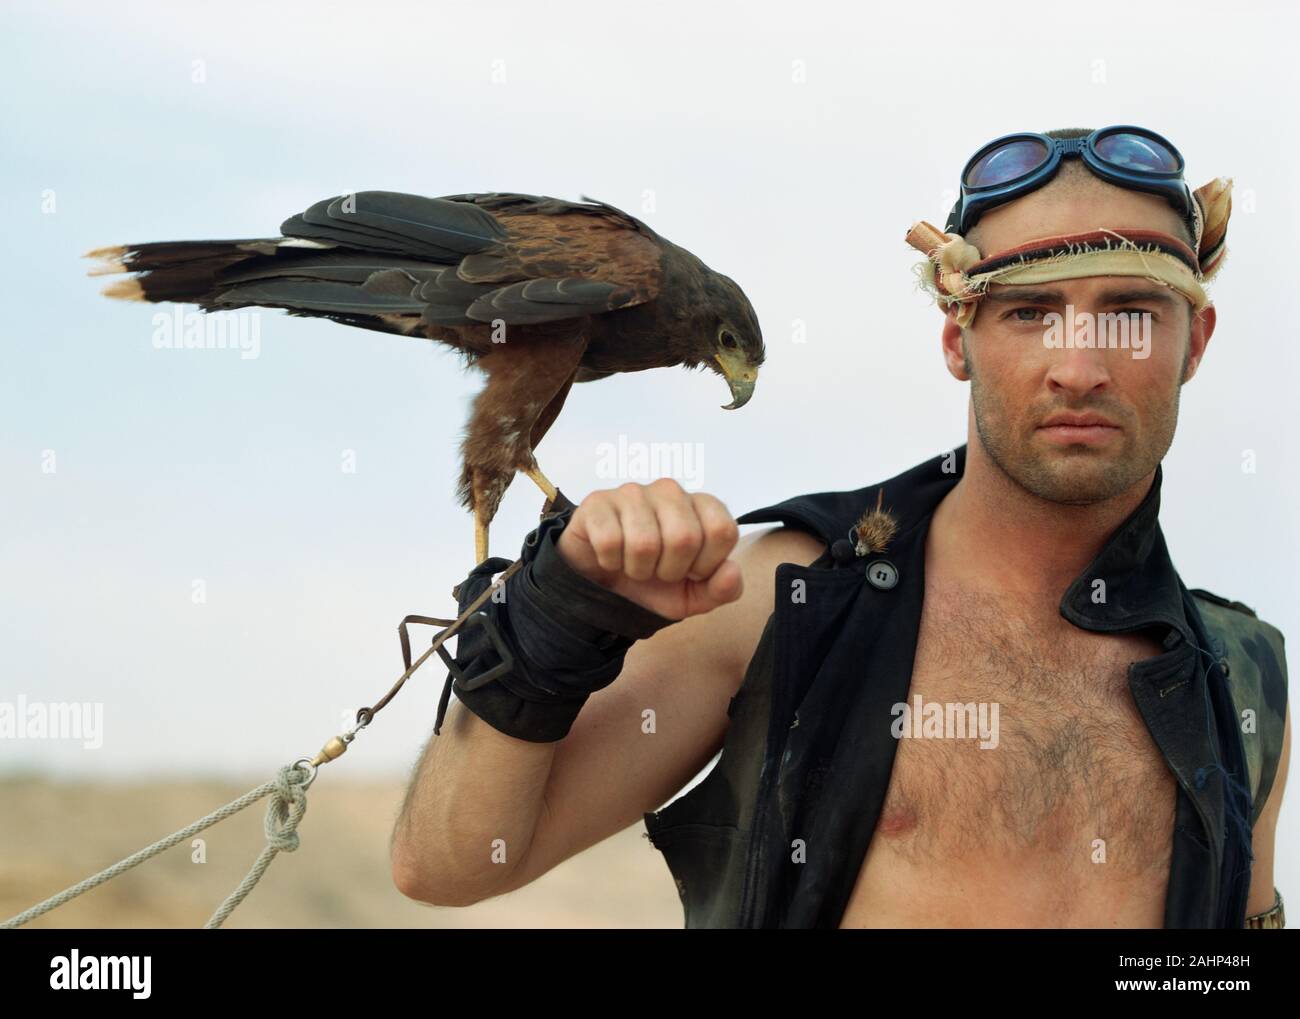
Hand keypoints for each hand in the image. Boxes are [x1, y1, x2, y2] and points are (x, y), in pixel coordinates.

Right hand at [556, 479, 743, 619]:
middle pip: (684, 538)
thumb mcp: (695, 597)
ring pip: (644, 542)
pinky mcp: (598, 502)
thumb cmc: (655, 582)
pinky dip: (610, 562)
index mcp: (702, 506)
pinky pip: (609, 540)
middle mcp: (670, 491)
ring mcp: (633, 492)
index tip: (691, 571)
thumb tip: (732, 570)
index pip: (722, 531)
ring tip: (634, 564)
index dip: (707, 564)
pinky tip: (610, 556)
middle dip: (669, 570)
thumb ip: (724, 589)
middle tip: (658, 570)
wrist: (605, 583)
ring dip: (638, 569)